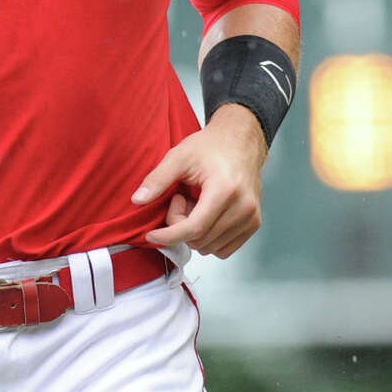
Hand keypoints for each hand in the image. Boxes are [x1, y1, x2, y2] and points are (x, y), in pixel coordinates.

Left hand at [131, 104, 267, 258]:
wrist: (240, 142)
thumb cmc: (211, 147)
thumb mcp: (179, 156)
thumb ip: (157, 179)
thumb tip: (137, 200)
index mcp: (225, 190)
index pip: (194, 228)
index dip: (169, 236)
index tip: (152, 235)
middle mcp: (243, 208)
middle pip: (200, 239)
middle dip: (181, 225)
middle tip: (181, 198)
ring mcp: (251, 218)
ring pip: (211, 248)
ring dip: (196, 233)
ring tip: (195, 204)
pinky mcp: (254, 224)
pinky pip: (224, 249)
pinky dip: (209, 239)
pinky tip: (206, 214)